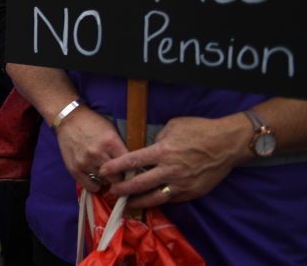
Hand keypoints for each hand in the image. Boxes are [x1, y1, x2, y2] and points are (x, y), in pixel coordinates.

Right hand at [54, 106, 128, 193]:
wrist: (68, 118)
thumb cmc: (93, 123)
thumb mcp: (111, 131)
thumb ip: (120, 149)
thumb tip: (133, 167)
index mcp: (111, 142)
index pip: (129, 166)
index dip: (132, 172)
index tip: (131, 173)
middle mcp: (98, 153)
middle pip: (118, 178)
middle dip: (120, 178)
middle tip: (119, 175)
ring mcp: (85, 162)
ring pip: (104, 183)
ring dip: (107, 180)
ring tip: (105, 174)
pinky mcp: (74, 168)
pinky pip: (90, 186)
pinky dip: (95, 185)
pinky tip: (96, 178)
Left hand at [98, 115, 248, 208]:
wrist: (227, 144)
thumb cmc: (199, 130)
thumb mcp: (172, 127)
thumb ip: (157, 140)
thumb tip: (148, 149)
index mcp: (162, 151)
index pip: (133, 161)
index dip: (116, 167)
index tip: (103, 170)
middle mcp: (170, 170)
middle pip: (140, 184)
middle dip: (123, 189)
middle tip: (112, 191)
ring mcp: (181, 184)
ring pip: (154, 198)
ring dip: (138, 201)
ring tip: (127, 203)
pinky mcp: (192, 192)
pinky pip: (171, 199)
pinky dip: (159, 200)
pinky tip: (150, 200)